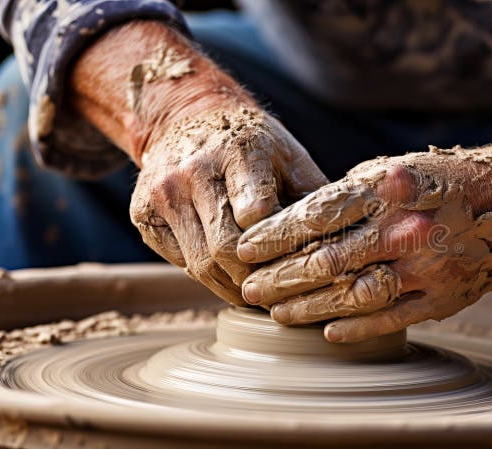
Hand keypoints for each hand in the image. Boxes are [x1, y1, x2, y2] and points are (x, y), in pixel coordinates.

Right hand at [130, 103, 326, 304]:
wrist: (184, 118)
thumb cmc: (252, 144)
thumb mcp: (289, 156)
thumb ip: (314, 198)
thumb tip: (349, 245)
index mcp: (238, 150)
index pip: (256, 211)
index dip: (278, 245)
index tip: (298, 264)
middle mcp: (192, 170)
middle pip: (226, 248)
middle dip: (258, 279)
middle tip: (281, 295)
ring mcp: (162, 193)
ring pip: (201, 264)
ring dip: (233, 287)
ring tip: (260, 295)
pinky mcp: (143, 213)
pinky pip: (180, 261)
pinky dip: (208, 276)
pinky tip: (229, 276)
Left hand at [236, 146, 491, 341]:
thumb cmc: (434, 181)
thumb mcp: (388, 169)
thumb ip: (344, 198)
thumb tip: (289, 227)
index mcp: (384, 189)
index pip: (313, 217)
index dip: (272, 237)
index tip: (244, 250)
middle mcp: (404, 228)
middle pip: (325, 262)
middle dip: (278, 278)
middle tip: (249, 289)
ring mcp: (426, 267)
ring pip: (352, 296)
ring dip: (308, 308)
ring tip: (277, 313)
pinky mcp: (443, 297)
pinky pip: (390, 318)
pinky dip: (354, 328)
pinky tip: (326, 332)